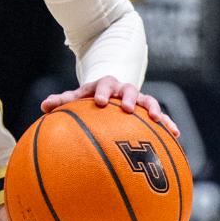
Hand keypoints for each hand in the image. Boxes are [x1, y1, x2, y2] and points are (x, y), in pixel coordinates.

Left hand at [39, 75, 180, 137]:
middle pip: (129, 90)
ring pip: (149, 101)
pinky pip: (161, 117)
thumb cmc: (89, 99)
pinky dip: (168, 124)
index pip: (103, 84)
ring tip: (157, 120)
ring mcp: (138, 100)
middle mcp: (123, 91)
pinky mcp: (148, 112)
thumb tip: (44, 106)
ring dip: (153, 109)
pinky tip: (175, 136)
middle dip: (129, 98)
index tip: (99, 101)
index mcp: (105, 86)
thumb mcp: (77, 98)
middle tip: (127, 108)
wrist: (110, 92)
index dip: (102, 91)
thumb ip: (62, 101)